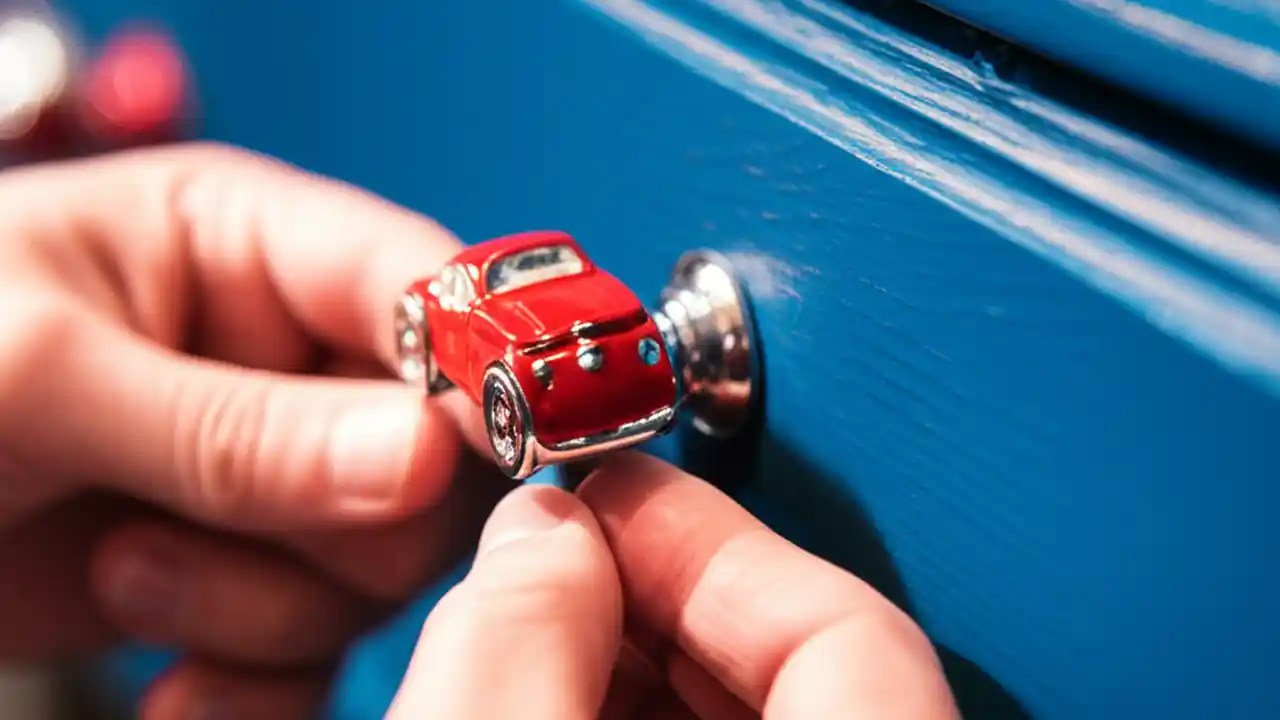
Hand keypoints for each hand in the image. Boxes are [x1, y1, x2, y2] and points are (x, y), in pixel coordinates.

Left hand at [0, 144, 510, 716]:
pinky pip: (324, 643)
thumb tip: (423, 457)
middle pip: (433, 451)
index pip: (425, 289)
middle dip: (338, 516)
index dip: (485, 367)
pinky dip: (260, 679)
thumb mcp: (41, 378)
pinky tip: (178, 677)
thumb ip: (235, 424)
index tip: (512, 449)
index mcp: (245, 247)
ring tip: (127, 566)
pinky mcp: (243, 573)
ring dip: (262, 600)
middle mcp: (283, 359)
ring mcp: (271, 474)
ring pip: (382, 561)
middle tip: (213, 520)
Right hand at [387, 453, 958, 718]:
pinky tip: (567, 706)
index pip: (845, 627)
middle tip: (559, 559)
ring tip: (541, 640)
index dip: (708, 536)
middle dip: (660, 591)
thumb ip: (511, 646)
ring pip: (763, 713)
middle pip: (808, 661)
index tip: (607, 497)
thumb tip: (541, 533)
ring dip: (642, 661)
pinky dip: (644, 718)